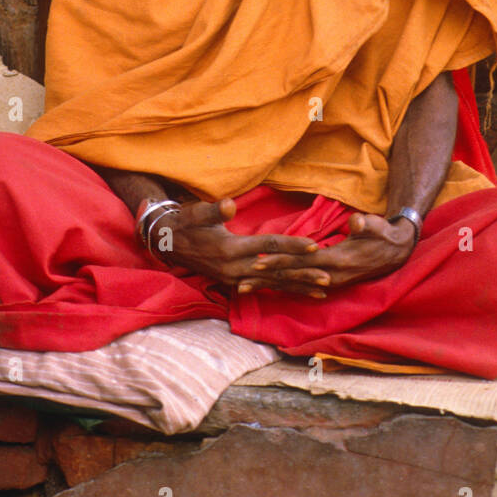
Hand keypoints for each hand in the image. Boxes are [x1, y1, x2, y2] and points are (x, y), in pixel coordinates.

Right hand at [148, 198, 330, 296]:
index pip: (268, 246)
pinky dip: (284, 289)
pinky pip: (265, 287)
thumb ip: (215, 210)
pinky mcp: (236, 282)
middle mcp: (236, 268)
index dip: (291, 245)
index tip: (313, 246)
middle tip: (329, 277)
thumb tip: (230, 204)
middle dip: (303, 274)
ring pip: (273, 283)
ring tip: (323, 290)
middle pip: (276, 271)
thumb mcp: (197, 213)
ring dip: (299, 286)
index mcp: (231, 249)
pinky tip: (300, 292)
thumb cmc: (186, 223)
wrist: (167, 244)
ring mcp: (236, 278)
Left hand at [236, 212, 416, 296]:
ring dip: (270, 286)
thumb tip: (357, 221)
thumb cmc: (383, 234)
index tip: (257, 263)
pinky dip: (284, 286)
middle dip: (266, 281)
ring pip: (294, 285)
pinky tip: (270, 289)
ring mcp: (330, 281)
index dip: (280, 263)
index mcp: (336, 261)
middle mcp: (330, 275)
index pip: (301, 263)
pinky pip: (301, 285)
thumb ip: (366, 225)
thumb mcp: (377, 227)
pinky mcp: (329, 280)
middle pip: (292, 278)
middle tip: (239, 283)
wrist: (395, 252)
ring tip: (246, 289)